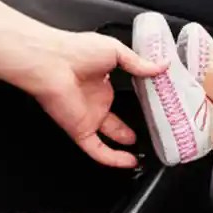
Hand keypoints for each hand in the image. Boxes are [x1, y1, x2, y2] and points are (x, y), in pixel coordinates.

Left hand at [28, 31, 165, 167]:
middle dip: (125, 128)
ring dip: (121, 145)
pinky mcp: (81, 130)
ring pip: (106, 138)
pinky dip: (113, 159)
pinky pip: (98, 150)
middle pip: (113, 120)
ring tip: (138, 151)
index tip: (153, 104)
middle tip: (143, 131)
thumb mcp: (117, 51)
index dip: (136, 100)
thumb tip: (161, 66)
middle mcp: (94, 100)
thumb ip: (139, 63)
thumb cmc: (75, 50)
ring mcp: (88, 116)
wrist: (51, 63)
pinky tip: (128, 162)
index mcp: (101, 81)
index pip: (121, 94)